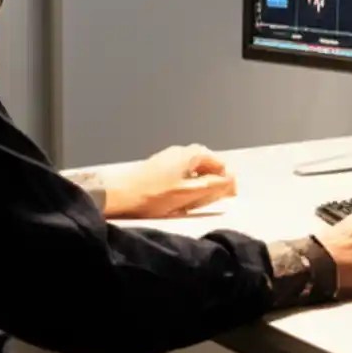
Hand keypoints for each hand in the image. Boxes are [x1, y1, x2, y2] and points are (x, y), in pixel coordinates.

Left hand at [104, 144, 237, 218]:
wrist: (119, 195)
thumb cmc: (154, 195)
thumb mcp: (189, 193)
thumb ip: (214, 186)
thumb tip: (232, 181)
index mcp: (191, 154)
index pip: (220, 163)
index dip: (226, 180)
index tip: (228, 196)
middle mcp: (181, 151)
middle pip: (207, 165)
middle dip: (213, 181)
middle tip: (212, 199)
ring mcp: (169, 157)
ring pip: (194, 169)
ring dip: (200, 184)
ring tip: (196, 201)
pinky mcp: (159, 167)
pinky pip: (182, 173)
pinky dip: (187, 184)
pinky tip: (179, 198)